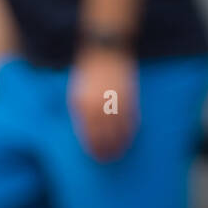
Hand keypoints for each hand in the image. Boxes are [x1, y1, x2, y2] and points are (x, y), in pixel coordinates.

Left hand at [67, 45, 138, 161]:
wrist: (105, 48)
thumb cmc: (88, 67)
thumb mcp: (77, 88)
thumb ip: (81, 108)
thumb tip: (86, 128)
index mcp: (82, 104)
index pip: (88, 133)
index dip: (93, 146)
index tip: (96, 155)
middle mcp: (98, 105)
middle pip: (104, 135)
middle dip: (106, 148)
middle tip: (109, 158)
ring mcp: (114, 100)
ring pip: (119, 129)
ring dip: (120, 142)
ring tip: (120, 151)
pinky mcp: (127, 95)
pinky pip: (130, 117)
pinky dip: (130, 128)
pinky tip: (129, 135)